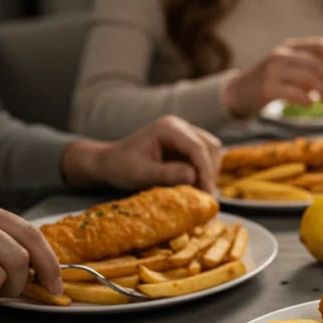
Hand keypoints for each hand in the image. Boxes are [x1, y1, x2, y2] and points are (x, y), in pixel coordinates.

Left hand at [62, 116, 221, 192]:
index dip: (205, 171)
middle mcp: (180, 127)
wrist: (111, 163)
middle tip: (204, 196)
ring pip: (211, 151)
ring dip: (209, 172)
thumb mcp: (141, 174)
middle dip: (209, 171)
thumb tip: (193, 176)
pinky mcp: (186, 145)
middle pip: (210, 146)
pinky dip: (204, 172)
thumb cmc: (121, 167)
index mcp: (168, 128)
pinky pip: (205, 157)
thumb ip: (166, 174)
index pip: (198, 147)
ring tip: (199, 192)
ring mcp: (185, 134)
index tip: (207, 193)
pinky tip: (195, 186)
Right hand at [224, 36, 322, 118]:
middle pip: (316, 62)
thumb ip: (315, 69)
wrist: (241, 92)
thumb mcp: (294, 70)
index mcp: (291, 46)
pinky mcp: (267, 87)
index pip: (320, 45)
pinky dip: (307, 100)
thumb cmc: (275, 82)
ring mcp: (273, 70)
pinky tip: (309, 103)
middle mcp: (282, 54)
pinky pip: (295, 93)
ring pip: (308, 77)